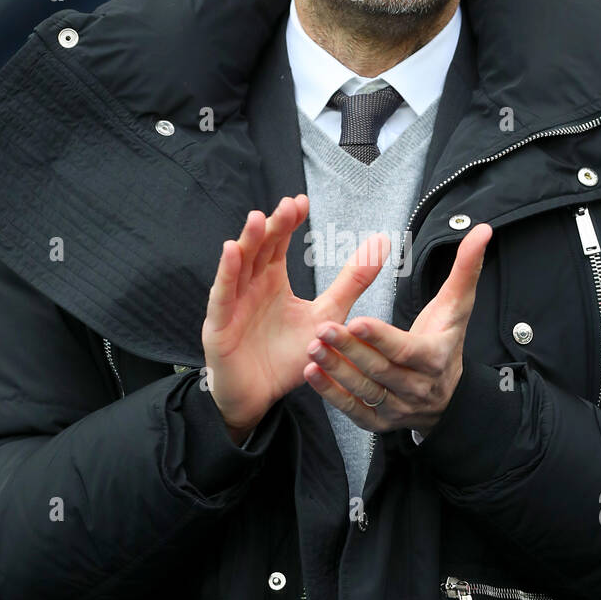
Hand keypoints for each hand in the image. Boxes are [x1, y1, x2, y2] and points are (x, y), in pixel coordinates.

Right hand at [201, 195, 392, 435]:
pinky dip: (226, 274)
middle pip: (259, 249)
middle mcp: (250, 287)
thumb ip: (351, 281)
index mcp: (271, 281)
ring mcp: (231, 304)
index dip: (288, 222)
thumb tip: (381, 244)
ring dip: (247, 242)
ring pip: (238, 267)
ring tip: (258, 219)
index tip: (302, 202)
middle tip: (288, 206)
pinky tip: (231, 252)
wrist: (260, 398)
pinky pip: (222, 296)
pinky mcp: (219, 326)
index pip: (278, 244)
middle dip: (272, 227)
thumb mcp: (327, 315)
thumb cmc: (287, 356)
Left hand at [302, 222, 492, 434]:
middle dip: (350, 350)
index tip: (356, 321)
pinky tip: (312, 373)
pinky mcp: (378, 422)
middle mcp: (417, 388)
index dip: (381, 338)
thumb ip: (466, 268)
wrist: (446, 397)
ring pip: (364, 390)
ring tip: (312, 347)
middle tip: (322, 329)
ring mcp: (397, 408)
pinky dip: (331, 394)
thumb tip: (482, 229)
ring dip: (336, 370)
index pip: (407, 350)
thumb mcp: (457, 307)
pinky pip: (352, 409)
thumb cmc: (445, 340)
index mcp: (436, 358)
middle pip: (381, 370)